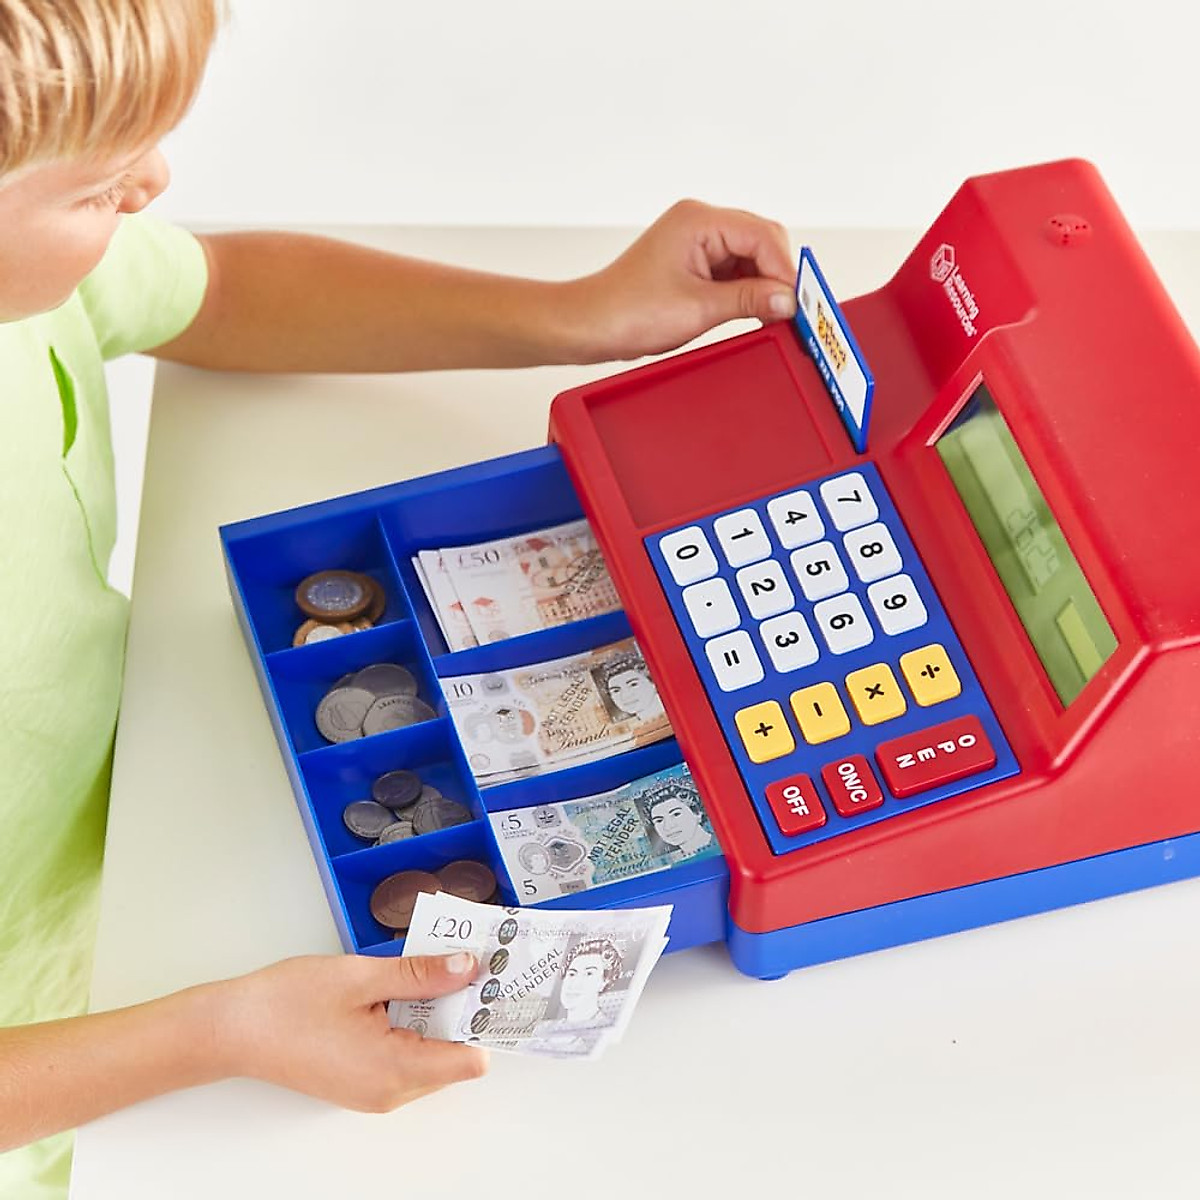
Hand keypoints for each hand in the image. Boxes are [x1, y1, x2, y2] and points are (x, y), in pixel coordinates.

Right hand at [215, 952, 487, 1111]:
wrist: (229, 1029)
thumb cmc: (285, 1004)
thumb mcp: (361, 977)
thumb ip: (420, 974)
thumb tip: (468, 967)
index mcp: (394, 1071)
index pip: (471, 1059)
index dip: (485, 1018)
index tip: (491, 979)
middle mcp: (389, 1091)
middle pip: (454, 1054)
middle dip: (462, 1008)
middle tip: (464, 960)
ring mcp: (374, 1089)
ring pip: (431, 1052)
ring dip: (436, 1011)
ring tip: (429, 968)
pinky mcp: (361, 1080)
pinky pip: (405, 1052)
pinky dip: (412, 1021)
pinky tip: (399, 988)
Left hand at [571, 199, 796, 361]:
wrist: (590, 325)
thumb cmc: (628, 312)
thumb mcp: (699, 309)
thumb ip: (749, 300)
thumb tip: (788, 300)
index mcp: (699, 220)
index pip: (763, 236)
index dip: (785, 271)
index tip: (798, 303)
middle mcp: (699, 222)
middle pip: (762, 241)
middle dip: (777, 276)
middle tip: (789, 312)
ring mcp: (696, 241)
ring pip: (750, 257)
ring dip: (762, 286)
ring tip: (769, 316)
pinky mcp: (692, 261)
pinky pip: (733, 270)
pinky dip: (745, 291)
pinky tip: (749, 312)